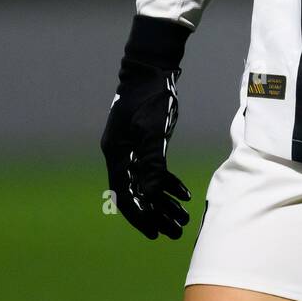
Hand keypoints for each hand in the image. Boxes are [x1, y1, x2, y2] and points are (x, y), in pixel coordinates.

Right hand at [101, 16, 191, 239]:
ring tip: (185, 218)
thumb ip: (151, 162)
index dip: (141, 217)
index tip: (156, 233)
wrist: (153, 68)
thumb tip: (149, 197)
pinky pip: (155, 170)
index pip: (125, 195)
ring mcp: (132, 149)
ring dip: (165, 202)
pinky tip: (185, 194)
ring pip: (148, 184)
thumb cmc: (151, 96)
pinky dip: (168, 183)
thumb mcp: (153, 130)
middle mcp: (120, 155)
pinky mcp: (145, 143)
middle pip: (137, 193)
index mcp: (116, 154)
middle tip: (177, 231)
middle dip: (157, 215)